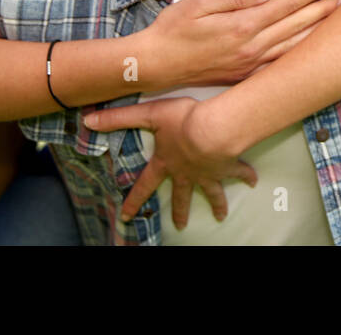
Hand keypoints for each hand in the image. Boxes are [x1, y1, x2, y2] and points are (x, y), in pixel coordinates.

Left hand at [83, 96, 254, 228]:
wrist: (212, 130)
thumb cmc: (182, 121)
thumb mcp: (148, 115)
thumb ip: (119, 118)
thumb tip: (87, 120)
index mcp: (166, 163)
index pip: (145, 185)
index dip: (134, 200)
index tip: (128, 217)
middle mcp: (186, 173)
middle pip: (182, 195)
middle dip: (180, 211)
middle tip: (179, 225)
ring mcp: (208, 172)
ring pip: (212, 192)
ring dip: (217, 204)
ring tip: (221, 216)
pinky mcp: (227, 166)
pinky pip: (238, 173)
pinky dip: (246, 177)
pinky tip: (254, 182)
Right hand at [140, 0, 340, 89]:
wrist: (155, 65)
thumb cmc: (173, 30)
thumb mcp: (199, 2)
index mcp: (241, 26)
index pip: (285, 6)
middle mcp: (251, 48)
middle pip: (296, 27)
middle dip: (322, 11)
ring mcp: (250, 66)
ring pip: (293, 48)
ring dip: (317, 33)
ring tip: (338, 21)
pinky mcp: (245, 76)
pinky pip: (280, 64)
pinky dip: (299, 54)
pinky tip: (311, 49)